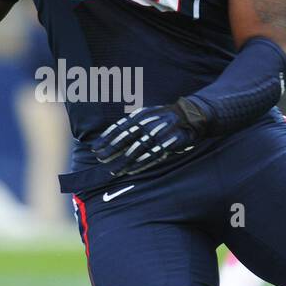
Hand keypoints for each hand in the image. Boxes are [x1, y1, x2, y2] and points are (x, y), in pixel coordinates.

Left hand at [90, 99, 207, 176]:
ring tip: (113, 171)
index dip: (106, 138)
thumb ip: (132, 123)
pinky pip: (152, 156)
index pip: (119, 127)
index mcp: (141, 115)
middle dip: (111, 150)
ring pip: (137, 150)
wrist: (190, 115)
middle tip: (99, 159)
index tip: (95, 147)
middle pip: (125, 139)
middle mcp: (148, 124)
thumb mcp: (147, 114)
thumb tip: (112, 134)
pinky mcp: (168, 143)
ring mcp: (158, 134)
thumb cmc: (164, 117)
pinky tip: (131, 170)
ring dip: (124, 162)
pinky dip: (140, 164)